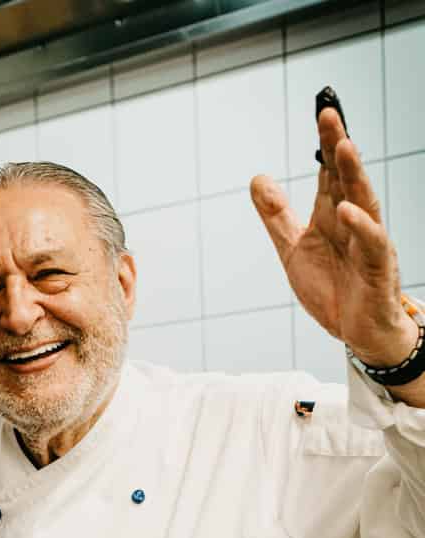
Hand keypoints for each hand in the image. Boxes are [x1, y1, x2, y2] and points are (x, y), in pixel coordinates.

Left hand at [250, 106, 416, 367]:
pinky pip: (371, 243)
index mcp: (332, 216)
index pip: (329, 173)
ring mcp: (367, 243)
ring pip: (364, 201)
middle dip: (339, 146)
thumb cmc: (332, 287)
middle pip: (347, 178)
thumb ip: (277, 216)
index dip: (325, 143)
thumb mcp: (293, 249)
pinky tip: (345, 210)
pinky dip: (360, 226)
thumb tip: (257, 179)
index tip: (321, 110)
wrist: (355, 329)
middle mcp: (353, 222)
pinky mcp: (377, 268)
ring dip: (354, 175)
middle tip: (330, 114)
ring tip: (343, 147)